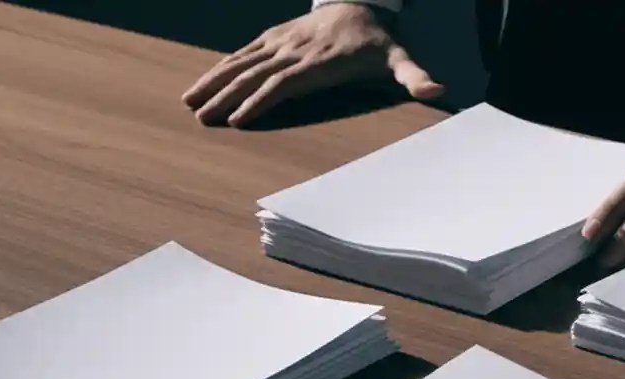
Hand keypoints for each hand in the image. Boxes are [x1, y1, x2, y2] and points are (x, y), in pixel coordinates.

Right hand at [182, 4, 442, 127]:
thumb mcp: (401, 57)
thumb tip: (435, 91)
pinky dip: (221, 67)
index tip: (240, 119)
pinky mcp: (274, 37)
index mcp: (321, 62)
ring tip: (189, 102)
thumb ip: (414, 76)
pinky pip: (242, 52)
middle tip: (201, 118)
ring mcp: (281, 42)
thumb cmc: (381, 40)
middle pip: (256, 74)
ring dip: (215, 82)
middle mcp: (295, 50)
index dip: (262, 100)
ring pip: (242, 62)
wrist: (364, 0)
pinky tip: (202, 82)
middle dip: (228, 96)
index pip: (286, 82)